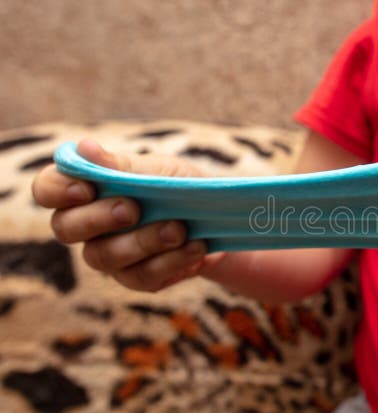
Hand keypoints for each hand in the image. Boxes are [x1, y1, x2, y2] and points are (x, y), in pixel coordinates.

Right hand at [31, 140, 213, 291]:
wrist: (220, 217)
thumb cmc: (179, 186)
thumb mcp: (158, 170)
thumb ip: (122, 166)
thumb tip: (84, 148)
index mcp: (85, 190)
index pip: (47, 189)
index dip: (57, 190)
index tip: (87, 188)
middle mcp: (87, 226)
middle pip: (65, 229)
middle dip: (98, 219)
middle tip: (132, 209)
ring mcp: (109, 255)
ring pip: (104, 257)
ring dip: (143, 241)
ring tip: (178, 228)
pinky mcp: (136, 278)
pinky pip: (141, 277)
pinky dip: (171, 261)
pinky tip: (194, 246)